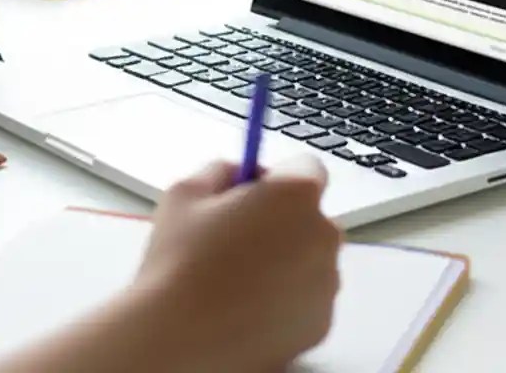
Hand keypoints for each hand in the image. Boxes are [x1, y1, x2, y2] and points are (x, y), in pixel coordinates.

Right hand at [134, 156, 341, 371]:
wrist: (179, 339)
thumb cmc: (179, 265)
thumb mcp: (184, 193)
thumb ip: (220, 171)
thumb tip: (235, 174)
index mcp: (294, 195)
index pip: (306, 167)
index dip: (276, 178)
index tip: (253, 192)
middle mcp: (322, 236)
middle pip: (311, 216)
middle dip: (282, 222)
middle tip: (237, 238)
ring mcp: (326, 283)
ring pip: (310, 260)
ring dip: (285, 262)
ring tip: (235, 278)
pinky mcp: (321, 324)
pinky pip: (307, 300)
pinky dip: (285, 301)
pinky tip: (245, 307)